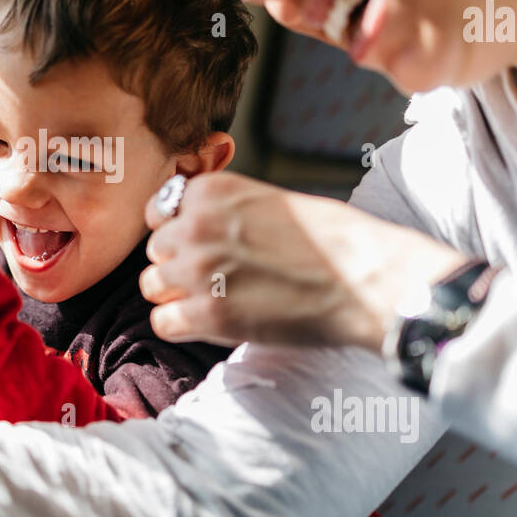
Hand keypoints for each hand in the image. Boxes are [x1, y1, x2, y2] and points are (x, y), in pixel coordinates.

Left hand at [138, 172, 468, 350]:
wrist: (364, 277)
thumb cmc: (332, 240)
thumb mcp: (273, 201)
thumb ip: (228, 211)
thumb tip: (199, 226)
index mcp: (214, 191)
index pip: (160, 210)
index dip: (176, 231)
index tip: (194, 245)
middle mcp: (197, 224)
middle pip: (156, 250)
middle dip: (178, 265)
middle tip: (212, 278)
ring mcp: (199, 269)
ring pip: (152, 285)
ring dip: (176, 296)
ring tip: (211, 301)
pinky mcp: (209, 314)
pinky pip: (163, 322)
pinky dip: (181, 326)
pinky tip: (209, 323)